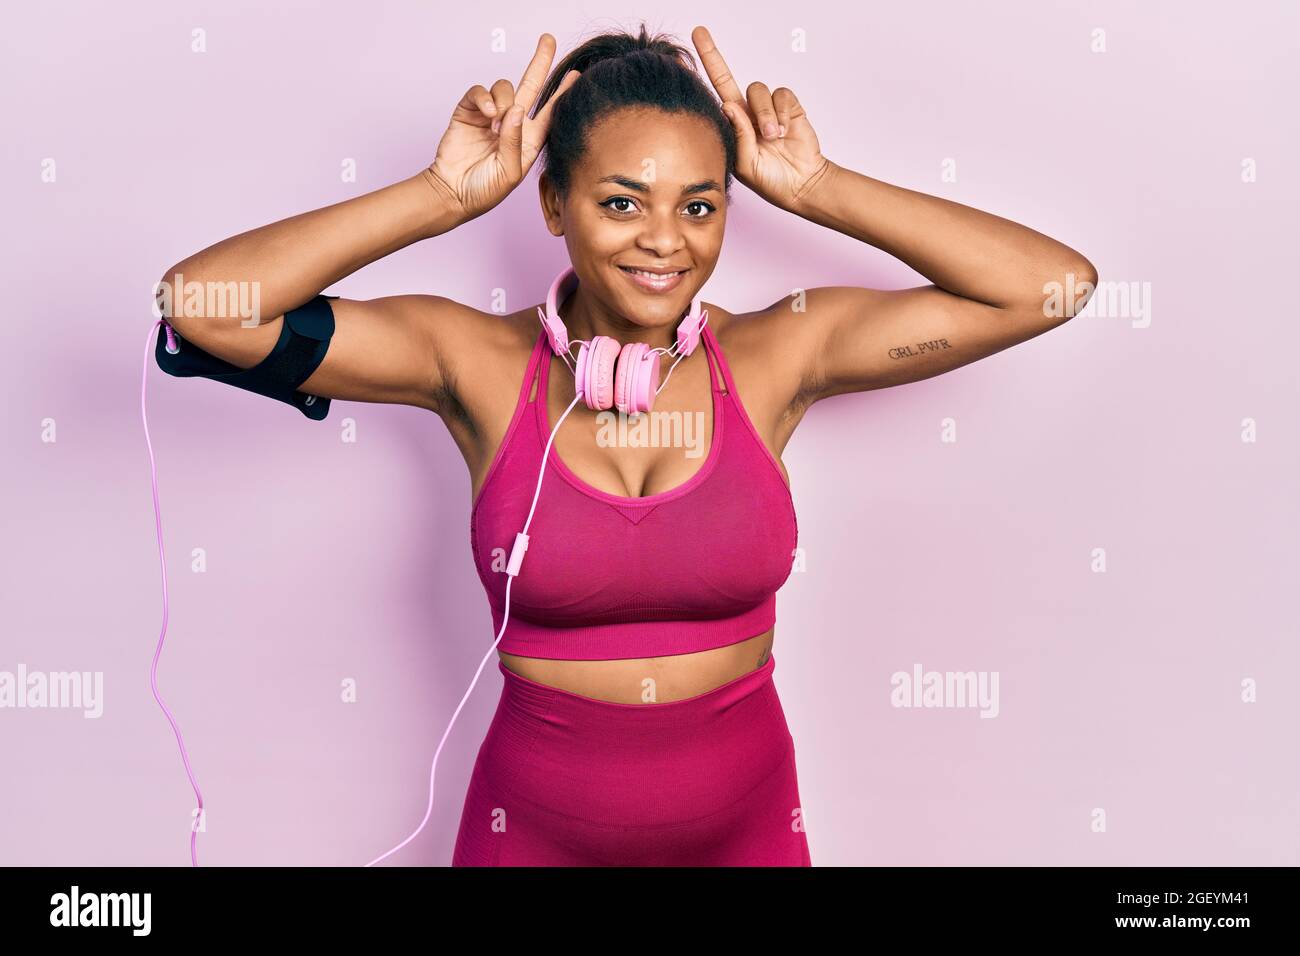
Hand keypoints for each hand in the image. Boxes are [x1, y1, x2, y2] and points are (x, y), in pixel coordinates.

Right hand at [425, 34, 579, 221]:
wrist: (453, 192)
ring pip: (505, 87)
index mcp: (529, 140)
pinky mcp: (470, 111)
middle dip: (540, 61)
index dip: (563, 93)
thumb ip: (514, 142)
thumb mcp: (509, 173)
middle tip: (548, 40)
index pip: (550, 111)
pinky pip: (480, 91)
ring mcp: (492, 115)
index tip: (577, 75)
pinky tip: (487, 115)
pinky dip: (484, 99)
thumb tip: (517, 110)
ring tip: (495, 126)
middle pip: (531, 85)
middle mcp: (513, 123)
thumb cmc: (485, 190)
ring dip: (503, 101)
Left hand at [691, 25, 832, 211]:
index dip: (704, 70)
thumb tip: (729, 105)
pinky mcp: (788, 106)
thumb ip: (738, 135)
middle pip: (728, 78)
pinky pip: (780, 94)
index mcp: (733, 126)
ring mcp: (767, 108)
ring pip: (757, 90)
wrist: (801, 184)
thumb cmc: (770, 179)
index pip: (714, 96)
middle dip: (712, 54)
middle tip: (699, 33)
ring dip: (764, 114)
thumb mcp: (745, 163)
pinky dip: (781, 112)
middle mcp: (747, 112)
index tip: (694, 41)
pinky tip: (783, 129)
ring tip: (771, 137)